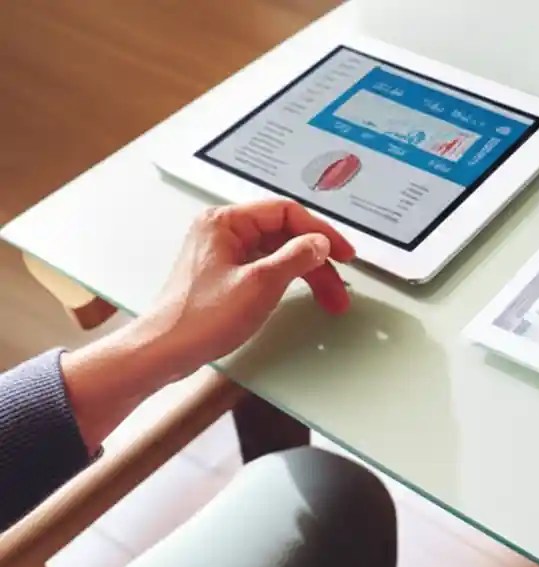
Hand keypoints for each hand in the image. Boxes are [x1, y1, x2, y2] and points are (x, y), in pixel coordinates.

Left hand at [138, 199, 355, 376]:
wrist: (165, 350)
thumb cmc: (198, 319)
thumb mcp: (259, 284)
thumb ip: (295, 257)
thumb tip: (319, 243)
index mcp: (225, 222)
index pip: (286, 213)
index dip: (320, 232)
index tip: (342, 252)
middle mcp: (222, 232)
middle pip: (285, 235)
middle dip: (316, 261)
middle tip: (338, 282)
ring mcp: (222, 254)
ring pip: (278, 254)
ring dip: (306, 274)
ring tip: (328, 298)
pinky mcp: (224, 275)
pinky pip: (266, 268)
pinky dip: (288, 280)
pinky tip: (300, 295)